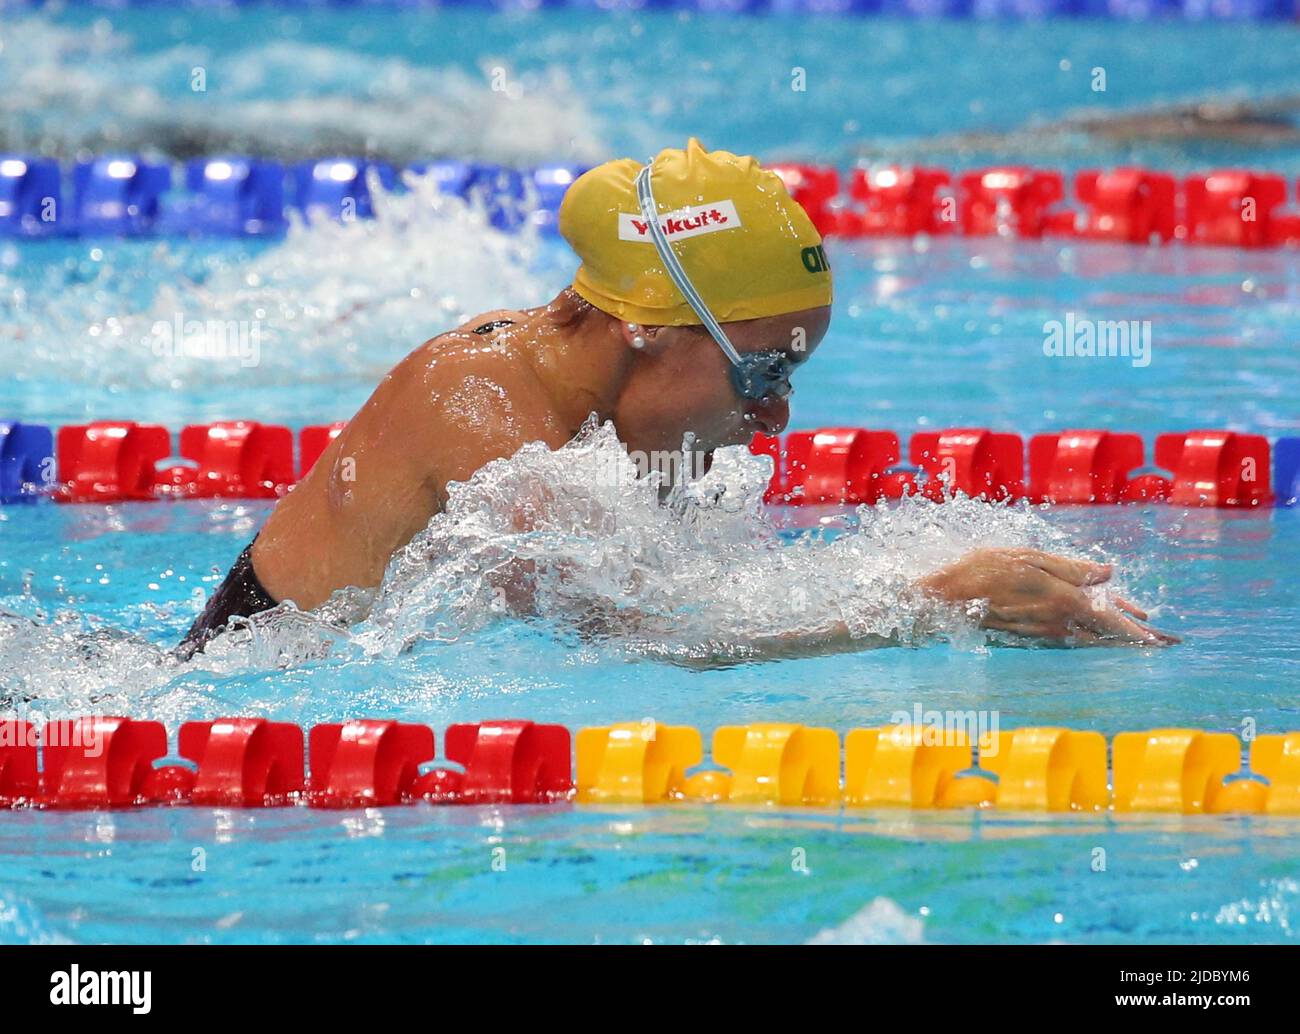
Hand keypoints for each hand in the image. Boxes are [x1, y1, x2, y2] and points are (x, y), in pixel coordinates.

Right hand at [916, 547, 1178, 646]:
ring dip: (1116, 635)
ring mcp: (1045, 633)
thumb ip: (1071, 568)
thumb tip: (1109, 573)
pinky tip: (1098, 631)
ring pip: (1090, 635)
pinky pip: (1072, 637)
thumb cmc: (983, 572)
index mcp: (1064, 601)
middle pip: (1106, 631)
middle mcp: (1059, 623)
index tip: (1166, 639)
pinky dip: (1092, 634)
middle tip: (1164, 640)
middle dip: (1135, 635)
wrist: (946, 600)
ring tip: (1140, 634)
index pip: (1112, 617)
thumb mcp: (1029, 559)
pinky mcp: (1033, 635)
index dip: (1139, 628)